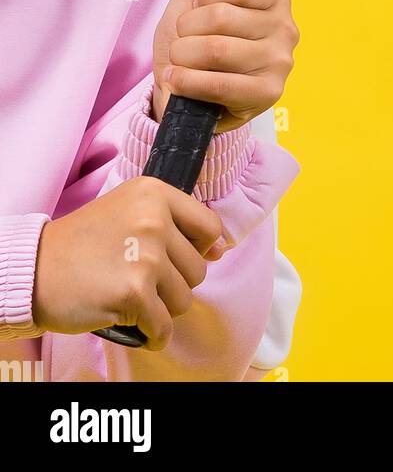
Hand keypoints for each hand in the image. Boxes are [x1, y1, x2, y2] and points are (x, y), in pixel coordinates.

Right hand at [32, 177, 225, 349]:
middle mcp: (154, 220)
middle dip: (173, 283)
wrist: (35, 269)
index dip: (199, 249)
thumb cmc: (82, 243)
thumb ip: (173, 223)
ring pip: (184, 300)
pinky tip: (136, 326)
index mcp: (155, 194)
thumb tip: (220, 250)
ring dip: (161, 308)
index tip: (176, 259)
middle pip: (197, 269)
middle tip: (139, 280)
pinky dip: (153, 334)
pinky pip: (164, 327)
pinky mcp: (134, 293)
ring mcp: (146, 256)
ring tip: (131, 297)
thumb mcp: (128, 210)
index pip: (210, 226)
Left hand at [152, 0, 298, 133]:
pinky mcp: (267, 94)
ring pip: (216, 49)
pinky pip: (219, 84)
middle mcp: (286, 28)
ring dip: (183, 55)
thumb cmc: (197, 40)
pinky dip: (186, 81)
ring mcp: (280, 62)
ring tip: (179, 60)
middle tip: (183, 39)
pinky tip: (176, 79)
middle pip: (222, 17)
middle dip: (187, 28)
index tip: (198, 8)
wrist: (190, 89)